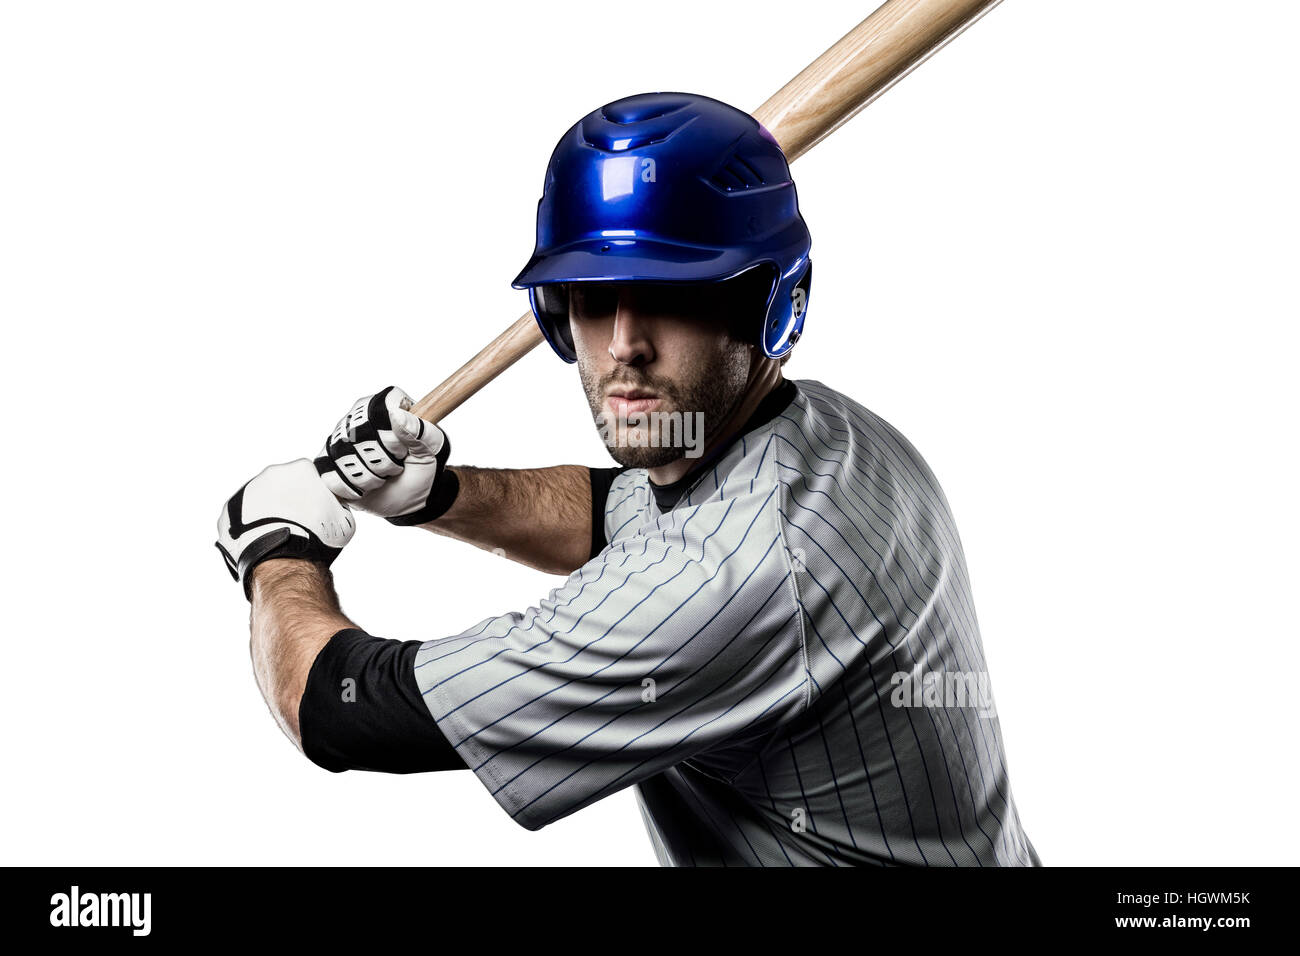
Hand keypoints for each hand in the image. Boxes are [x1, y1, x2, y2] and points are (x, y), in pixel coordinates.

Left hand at [216, 459, 355, 597]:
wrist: (284, 561)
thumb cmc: (316, 539)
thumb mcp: (344, 519)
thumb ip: (335, 503)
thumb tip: (333, 505)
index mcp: (300, 469)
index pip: (309, 475)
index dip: (313, 493)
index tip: (315, 509)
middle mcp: (271, 473)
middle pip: (281, 484)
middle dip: (287, 500)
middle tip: (296, 523)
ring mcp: (245, 491)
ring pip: (258, 500)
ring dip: (265, 513)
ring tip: (276, 536)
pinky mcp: (228, 512)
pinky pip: (240, 518)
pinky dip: (248, 528)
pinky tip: (259, 542)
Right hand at [314, 386, 456, 524]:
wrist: (410, 499)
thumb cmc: (421, 467)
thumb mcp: (432, 450)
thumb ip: (419, 430)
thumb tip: (397, 415)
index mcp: (386, 406)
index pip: (382, 408)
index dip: (392, 436)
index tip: (404, 450)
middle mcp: (359, 417)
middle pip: (360, 434)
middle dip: (382, 460)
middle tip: (396, 467)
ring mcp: (341, 438)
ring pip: (344, 456)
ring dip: (369, 476)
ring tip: (382, 478)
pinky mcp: (329, 461)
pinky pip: (330, 472)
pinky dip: (352, 486)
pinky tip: (366, 486)